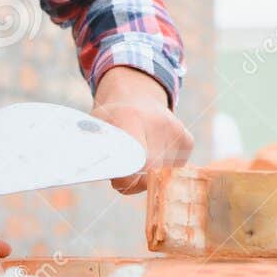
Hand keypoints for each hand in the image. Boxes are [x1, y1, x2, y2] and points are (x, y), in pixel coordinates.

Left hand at [91, 66, 192, 193]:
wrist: (137, 95)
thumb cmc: (111, 119)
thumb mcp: (95, 126)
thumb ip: (92, 148)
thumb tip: (88, 172)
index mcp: (130, 118)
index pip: (135, 161)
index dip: (127, 179)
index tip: (118, 181)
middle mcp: (158, 123)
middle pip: (149, 172)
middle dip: (134, 180)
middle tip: (123, 173)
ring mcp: (176, 132)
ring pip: (162, 175)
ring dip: (147, 176)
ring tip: (138, 156)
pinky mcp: (187, 140)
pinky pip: (173, 170)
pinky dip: (162, 170)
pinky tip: (154, 152)